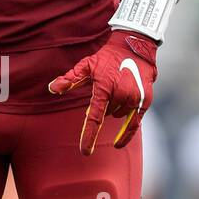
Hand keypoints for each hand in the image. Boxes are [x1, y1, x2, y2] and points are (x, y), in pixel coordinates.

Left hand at [48, 30, 157, 153]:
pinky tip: (118, 143)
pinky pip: (135, 124)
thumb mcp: (86, 66)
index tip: (85, 152)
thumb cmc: (107, 57)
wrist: (134, 47)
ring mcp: (135, 98)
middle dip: (103, 106)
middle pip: (106, 113)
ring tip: (117, 87)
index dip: (89, 136)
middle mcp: (121, 95)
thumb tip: (52, 89)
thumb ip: (69, 79)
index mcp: (104, 88)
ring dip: (115, 108)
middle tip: (105, 88)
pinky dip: (126, 134)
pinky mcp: (145, 101)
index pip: (95, 118)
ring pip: (119, 115)